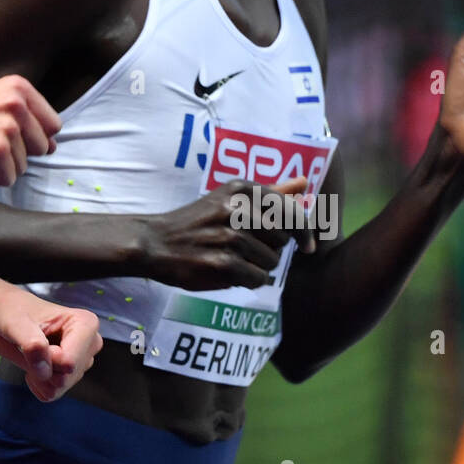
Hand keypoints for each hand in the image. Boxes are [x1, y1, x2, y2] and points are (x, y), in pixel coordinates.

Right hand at [0, 75, 59, 183]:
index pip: (52, 124)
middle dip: (17, 153)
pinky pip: (9, 179)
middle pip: (42, 147)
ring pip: (25, 165)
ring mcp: (8, 127)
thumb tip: (53, 146)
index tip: (2, 133)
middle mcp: (16, 102)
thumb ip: (25, 120)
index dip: (30, 137)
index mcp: (17, 86)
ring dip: (1, 165)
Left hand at [0, 278, 103, 402]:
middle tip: (29, 348)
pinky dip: (38, 384)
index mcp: (85, 324)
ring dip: (39, 376)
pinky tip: (33, 365)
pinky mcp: (70, 374)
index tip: (34, 342)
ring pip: (60, 387)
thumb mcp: (15, 323)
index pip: (69, 362)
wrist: (4, 313)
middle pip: (66, 377)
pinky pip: (53, 394)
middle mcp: (89, 343)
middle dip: (43, 369)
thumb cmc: (11, 311)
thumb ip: (31, 344)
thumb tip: (44, 369)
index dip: (46, 359)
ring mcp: (81, 360)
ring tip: (30, 354)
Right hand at [141, 177, 313, 291]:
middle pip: (284, 238)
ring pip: (272, 261)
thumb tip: (304, 183)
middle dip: (274, 249)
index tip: (308, 246)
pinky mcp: (221, 263)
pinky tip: (234, 274)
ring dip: (260, 266)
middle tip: (250, 250)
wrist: (155, 242)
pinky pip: (258, 278)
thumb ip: (270, 192)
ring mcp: (228, 236)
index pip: (292, 212)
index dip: (305, 232)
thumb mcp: (230, 198)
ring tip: (237, 259)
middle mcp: (236, 208)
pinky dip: (251, 280)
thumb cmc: (198, 221)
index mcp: (241, 188)